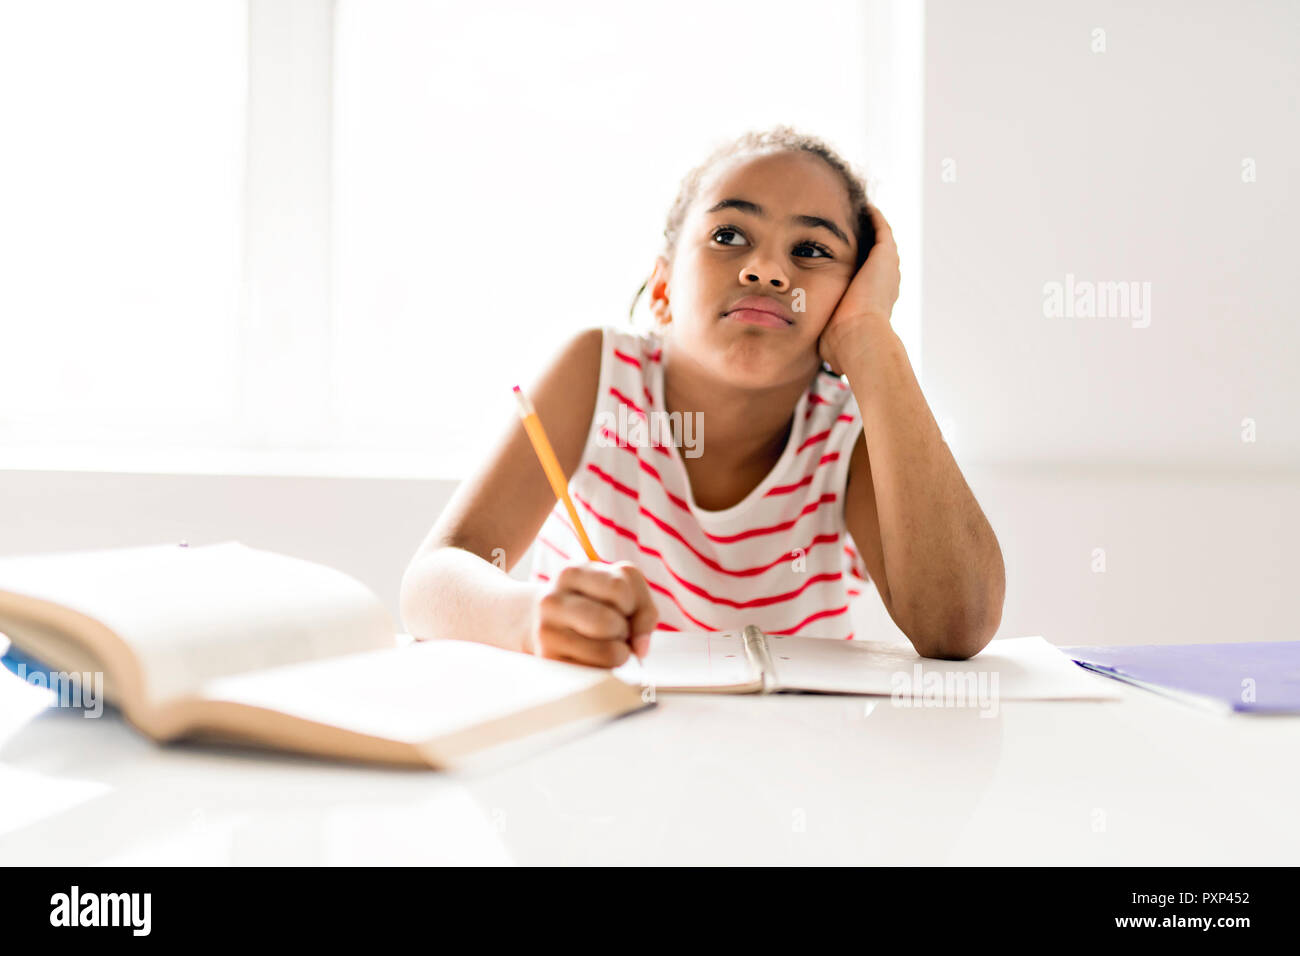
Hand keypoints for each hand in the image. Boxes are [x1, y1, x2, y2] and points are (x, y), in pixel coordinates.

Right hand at [524, 560, 658, 666]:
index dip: (634, 604)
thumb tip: (640, 647)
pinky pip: (596, 671)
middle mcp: (552, 600)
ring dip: (620, 653)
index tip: (626, 609)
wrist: (545, 623)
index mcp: (572, 573)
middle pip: (609, 622)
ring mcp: (546, 632)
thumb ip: (643, 611)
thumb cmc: (594, 605)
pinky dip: (607, 668)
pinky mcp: (550, 661)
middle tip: (618, 631)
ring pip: (607, 651)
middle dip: (625, 632)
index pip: (619, 589)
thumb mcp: (621, 592)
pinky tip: (596, 658)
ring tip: (609, 644)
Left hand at [819, 203, 900, 375]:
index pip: (868, 280)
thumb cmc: (842, 345)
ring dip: (869, 227)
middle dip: (864, 244)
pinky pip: (880, 227)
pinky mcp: (885, 254)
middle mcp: (887, 283)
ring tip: (853, 211)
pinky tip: (860, 205)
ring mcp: (888, 268)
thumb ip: (827, 336)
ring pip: (881, 240)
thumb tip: (818, 355)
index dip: (856, 269)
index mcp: (876, 302)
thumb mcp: (832, 338)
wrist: (859, 337)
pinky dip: (872, 216)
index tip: (840, 259)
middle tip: (848, 229)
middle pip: (877, 257)